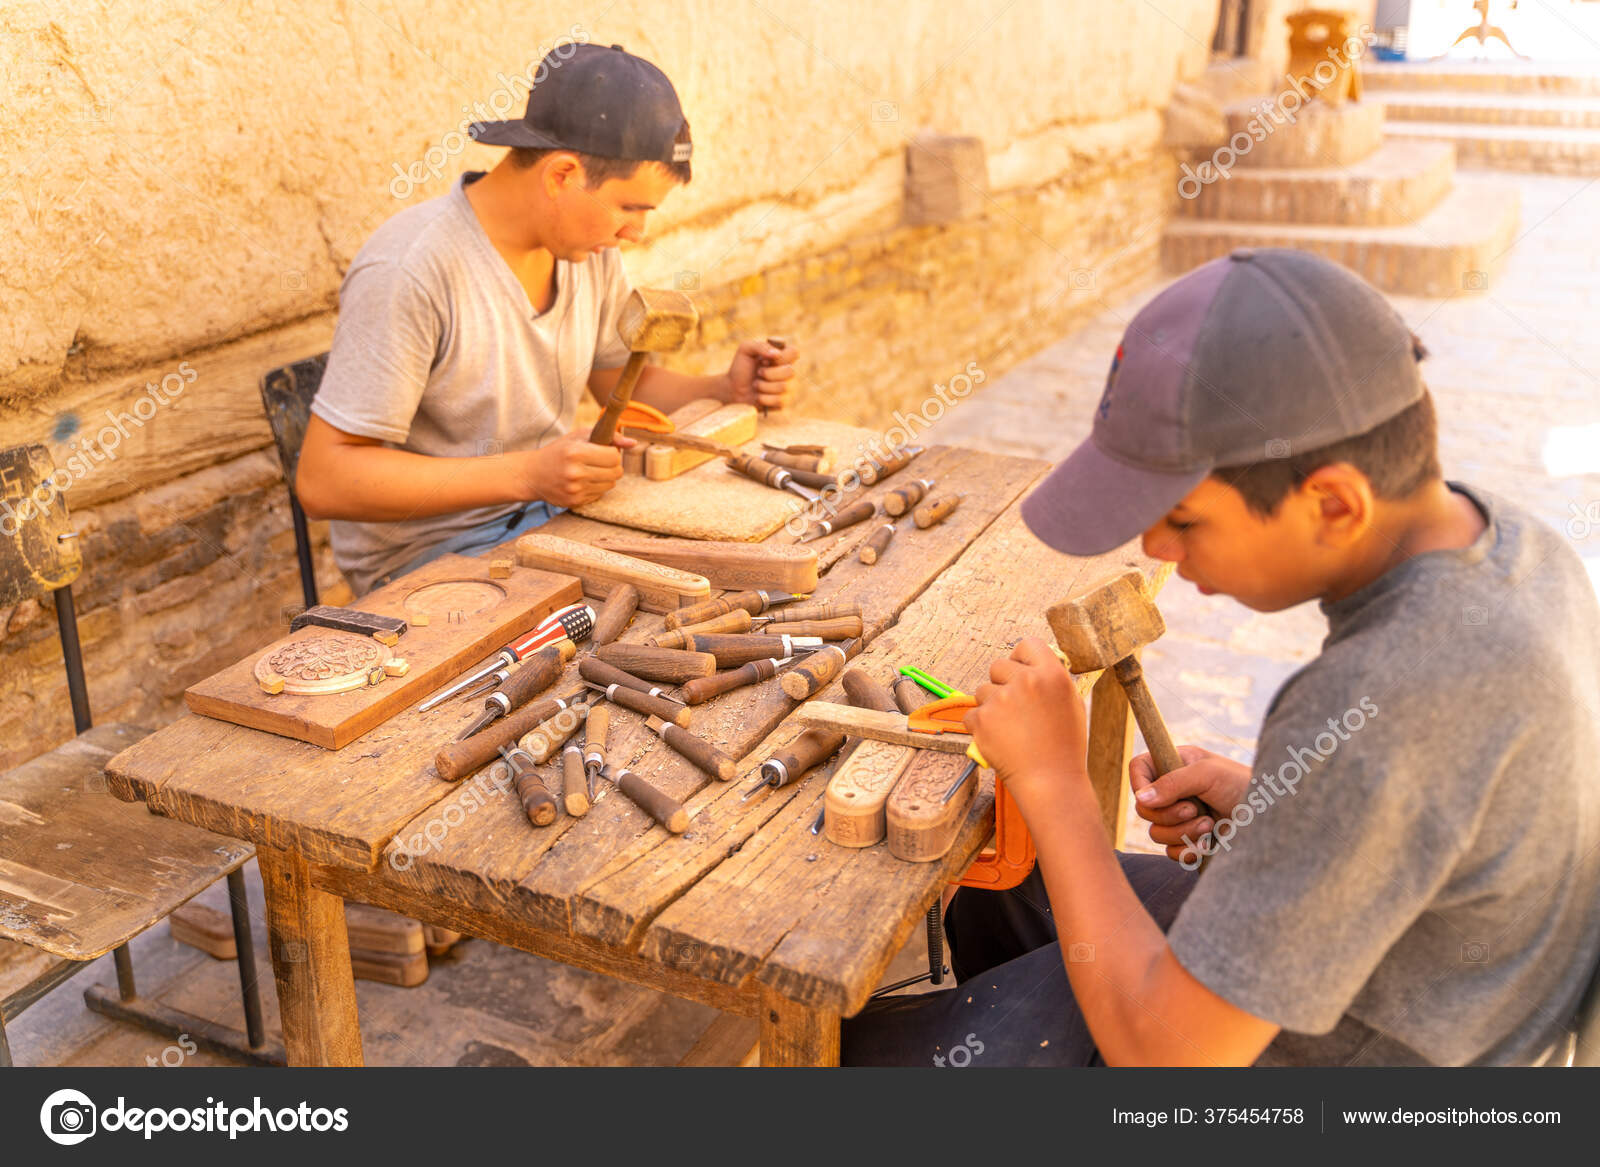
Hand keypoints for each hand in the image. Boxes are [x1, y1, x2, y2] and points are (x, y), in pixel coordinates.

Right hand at [519, 429, 628, 507]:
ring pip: (610, 485)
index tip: (605, 452)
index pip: (614, 456)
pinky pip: (599, 495)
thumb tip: (633, 443)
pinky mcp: (575, 502)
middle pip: (616, 472)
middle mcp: (576, 473)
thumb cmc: (558, 452)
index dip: (613, 453)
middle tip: (601, 462)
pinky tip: (583, 481)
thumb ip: (608, 437)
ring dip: (606, 477)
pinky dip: (596, 487)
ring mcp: (575, 490)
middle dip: (613, 466)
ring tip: (591, 471)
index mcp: (576, 453)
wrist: (532, 474)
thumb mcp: (578, 437)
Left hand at [726, 338, 798, 411]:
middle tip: (758, 373)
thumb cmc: (740, 368)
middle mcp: (788, 372)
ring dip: (763, 386)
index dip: (781, 357)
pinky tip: (758, 396)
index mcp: (782, 357)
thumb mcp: (745, 350)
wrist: (733, 390)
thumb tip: (776, 354)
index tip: (765, 360)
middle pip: (790, 371)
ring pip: (784, 387)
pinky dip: (764, 398)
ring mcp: (788, 388)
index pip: (794, 353)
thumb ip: (761, 346)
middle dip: (768, 373)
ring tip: (756, 385)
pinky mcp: (783, 402)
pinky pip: (780, 401)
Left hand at [966, 638, 1088, 809]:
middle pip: (998, 665)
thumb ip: (1052, 679)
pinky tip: (1000, 740)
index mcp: (1052, 674)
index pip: (1027, 644)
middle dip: (1002, 682)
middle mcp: (1026, 681)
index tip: (1021, 670)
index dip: (1022, 657)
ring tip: (1012, 729)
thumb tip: (1035, 663)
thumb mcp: (1071, 704)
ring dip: (991, 706)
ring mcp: (1001, 699)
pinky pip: (972, 714)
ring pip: (983, 690)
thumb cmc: (1064, 747)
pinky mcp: (982, 720)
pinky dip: (980, 726)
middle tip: (1015, 708)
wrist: (1050, 782)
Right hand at [1130, 745, 1249, 864]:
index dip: (1139, 783)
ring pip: (1156, 833)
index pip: (1139, 769)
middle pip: (1144, 808)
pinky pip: (1171, 853)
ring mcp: (1181, 818)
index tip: (1150, 796)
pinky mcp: (1191, 841)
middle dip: (1169, 814)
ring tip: (1209, 825)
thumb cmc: (1244, 785)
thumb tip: (1140, 797)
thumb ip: (1172, 782)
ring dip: (1182, 833)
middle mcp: (1175, 791)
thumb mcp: (1208, 775)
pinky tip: (1208, 843)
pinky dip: (1188, 851)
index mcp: (1176, 764)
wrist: (1272, 819)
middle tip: (1194, 809)